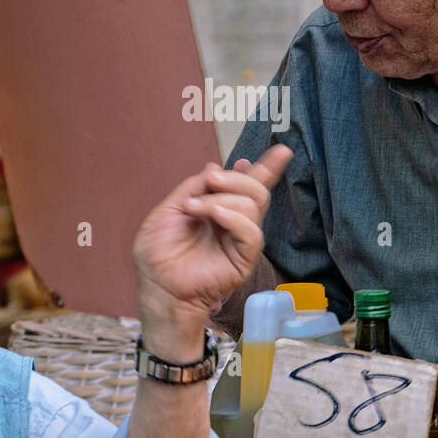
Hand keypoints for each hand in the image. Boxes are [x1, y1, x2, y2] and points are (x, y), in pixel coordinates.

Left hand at [132, 145, 292, 359]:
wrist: (157, 286)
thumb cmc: (158, 254)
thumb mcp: (169, 210)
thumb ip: (193, 188)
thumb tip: (215, 166)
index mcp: (218, 208)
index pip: (248, 185)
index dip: (266, 167)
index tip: (281, 151)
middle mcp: (233, 221)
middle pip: (256, 189)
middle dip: (236, 177)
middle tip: (210, 178)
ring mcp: (240, 239)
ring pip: (254, 204)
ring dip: (223, 198)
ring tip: (194, 207)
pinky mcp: (243, 258)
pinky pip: (251, 232)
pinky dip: (233, 217)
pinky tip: (214, 215)